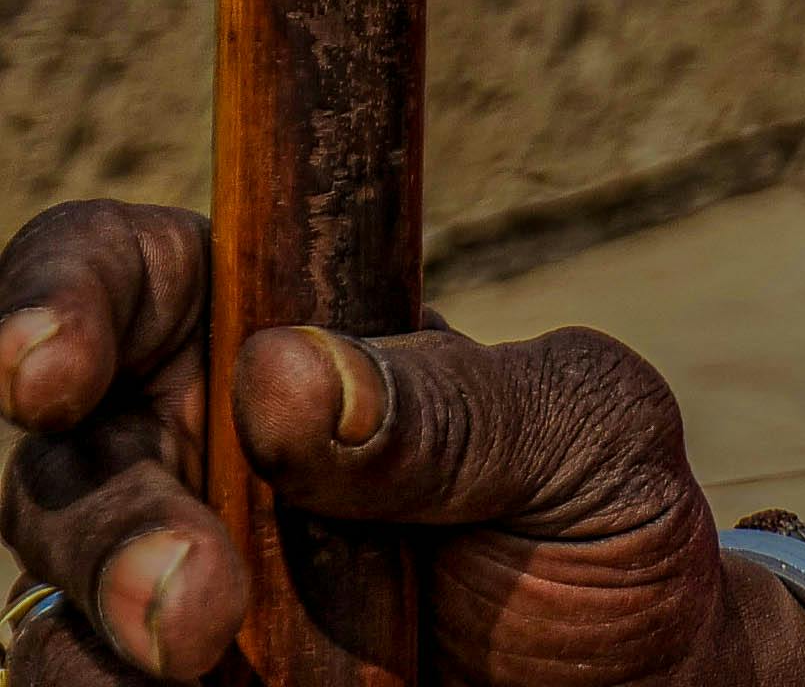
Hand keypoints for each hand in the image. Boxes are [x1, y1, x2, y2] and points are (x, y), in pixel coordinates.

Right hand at [1, 205, 804, 686]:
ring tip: (208, 661)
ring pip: (57, 578)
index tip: (50, 370)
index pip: (124, 268)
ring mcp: (172, 568)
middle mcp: (197, 442)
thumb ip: (455, 405)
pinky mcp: (173, 679)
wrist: (637, 678)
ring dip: (109, 624)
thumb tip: (286, 374)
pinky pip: (82, 679)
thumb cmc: (600, 522)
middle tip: (202, 604)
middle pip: (63, 448)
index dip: (58, 297)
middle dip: (108, 525)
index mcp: (284, 333)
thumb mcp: (581, 436)